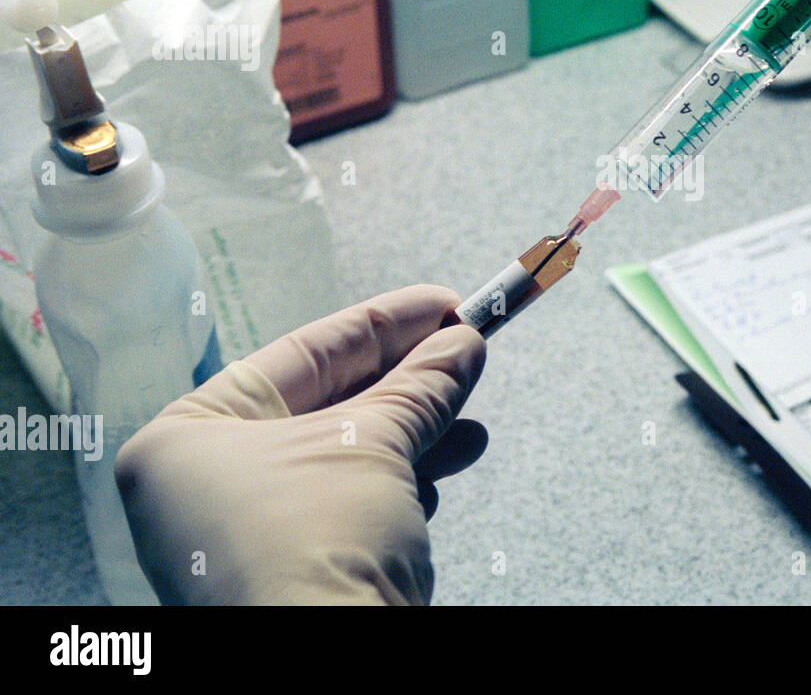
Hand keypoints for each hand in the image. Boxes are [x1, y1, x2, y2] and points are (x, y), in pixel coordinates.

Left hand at [114, 285, 486, 604]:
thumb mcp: (375, 443)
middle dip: (408, 380)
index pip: (301, 354)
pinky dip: (400, 484)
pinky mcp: (289, 572)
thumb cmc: (316, 540)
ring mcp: (245, 533)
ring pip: (346, 457)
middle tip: (467, 347)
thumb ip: (420, 386)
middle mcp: (204, 484)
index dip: (383, 323)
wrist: (328, 666)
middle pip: (328, 404)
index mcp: (188, 438)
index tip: (445, 303)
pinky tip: (442, 474)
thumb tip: (464, 343)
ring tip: (471, 421)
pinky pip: (350, 505)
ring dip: (417, 432)